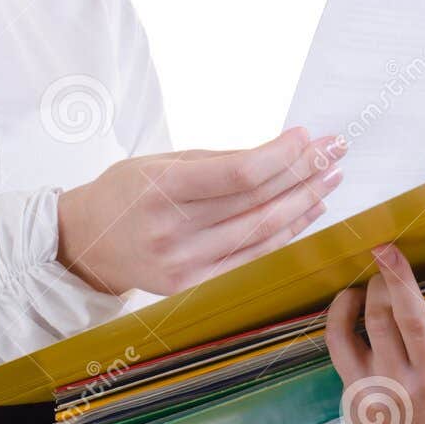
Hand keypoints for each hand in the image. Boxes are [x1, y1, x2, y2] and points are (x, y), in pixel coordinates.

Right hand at [56, 127, 345, 295]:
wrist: (89, 243)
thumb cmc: (128, 192)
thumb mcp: (162, 161)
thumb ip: (219, 161)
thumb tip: (281, 152)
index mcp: (162, 189)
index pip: (239, 174)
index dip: (282, 155)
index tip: (308, 136)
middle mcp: (173, 231)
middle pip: (258, 203)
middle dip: (304, 174)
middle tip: (335, 152)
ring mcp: (184, 265)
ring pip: (262, 232)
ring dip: (304, 203)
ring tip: (330, 178)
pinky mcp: (194, 287)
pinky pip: (254, 257)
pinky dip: (286, 233)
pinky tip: (307, 212)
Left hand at [325, 228, 424, 423]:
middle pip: (412, 315)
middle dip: (399, 276)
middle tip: (387, 245)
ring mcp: (391, 380)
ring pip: (376, 321)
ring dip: (373, 289)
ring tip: (378, 271)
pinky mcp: (357, 385)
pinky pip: (342, 340)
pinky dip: (340, 311)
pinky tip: (350, 295)